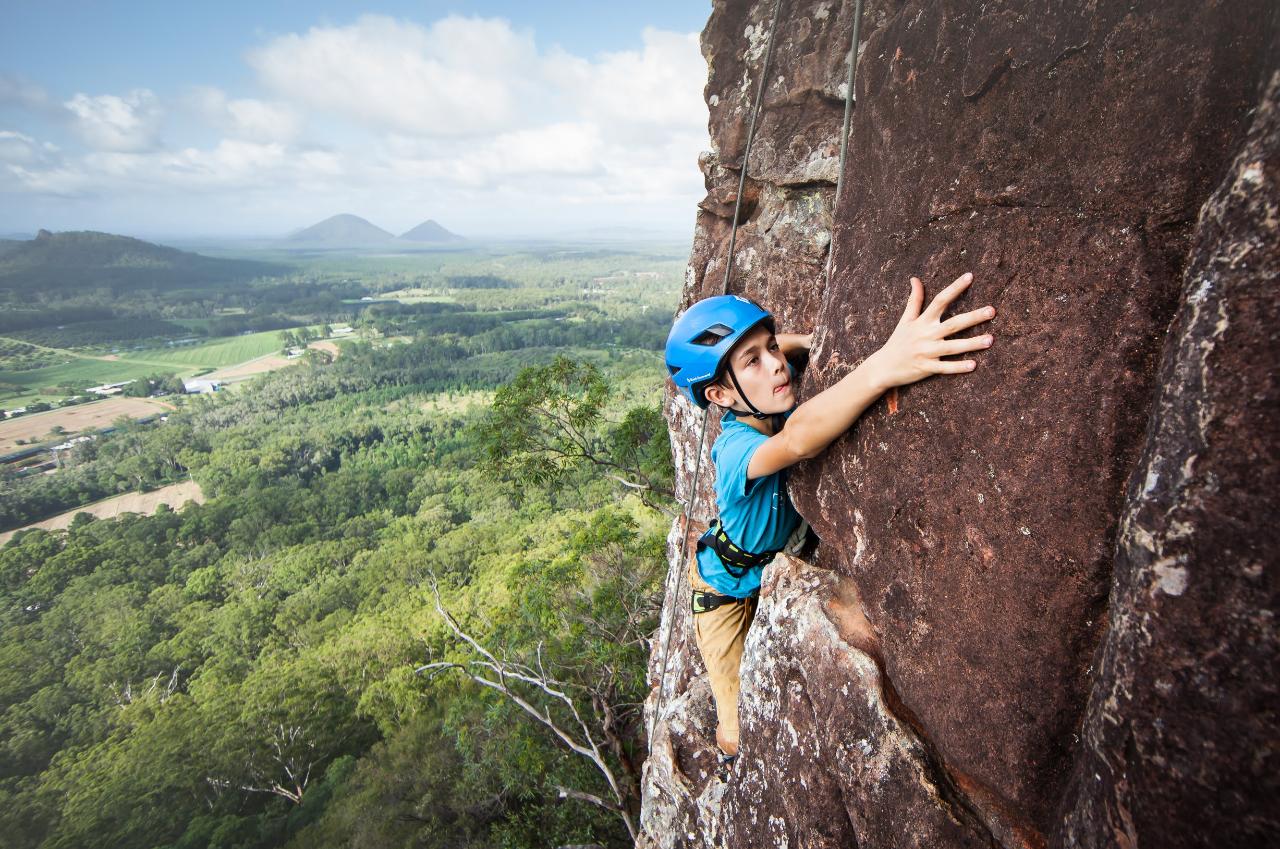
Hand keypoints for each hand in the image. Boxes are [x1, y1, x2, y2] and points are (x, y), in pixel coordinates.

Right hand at [863, 272, 994, 391]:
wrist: (883, 367)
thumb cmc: (897, 342)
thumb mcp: (905, 320)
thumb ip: (914, 300)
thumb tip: (915, 279)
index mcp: (922, 321)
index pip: (940, 300)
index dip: (955, 288)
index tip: (970, 276)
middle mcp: (926, 335)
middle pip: (953, 324)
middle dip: (973, 317)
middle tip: (992, 311)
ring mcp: (926, 352)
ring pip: (952, 347)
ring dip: (972, 343)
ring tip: (990, 339)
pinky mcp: (926, 368)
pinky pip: (944, 368)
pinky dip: (958, 367)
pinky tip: (973, 365)